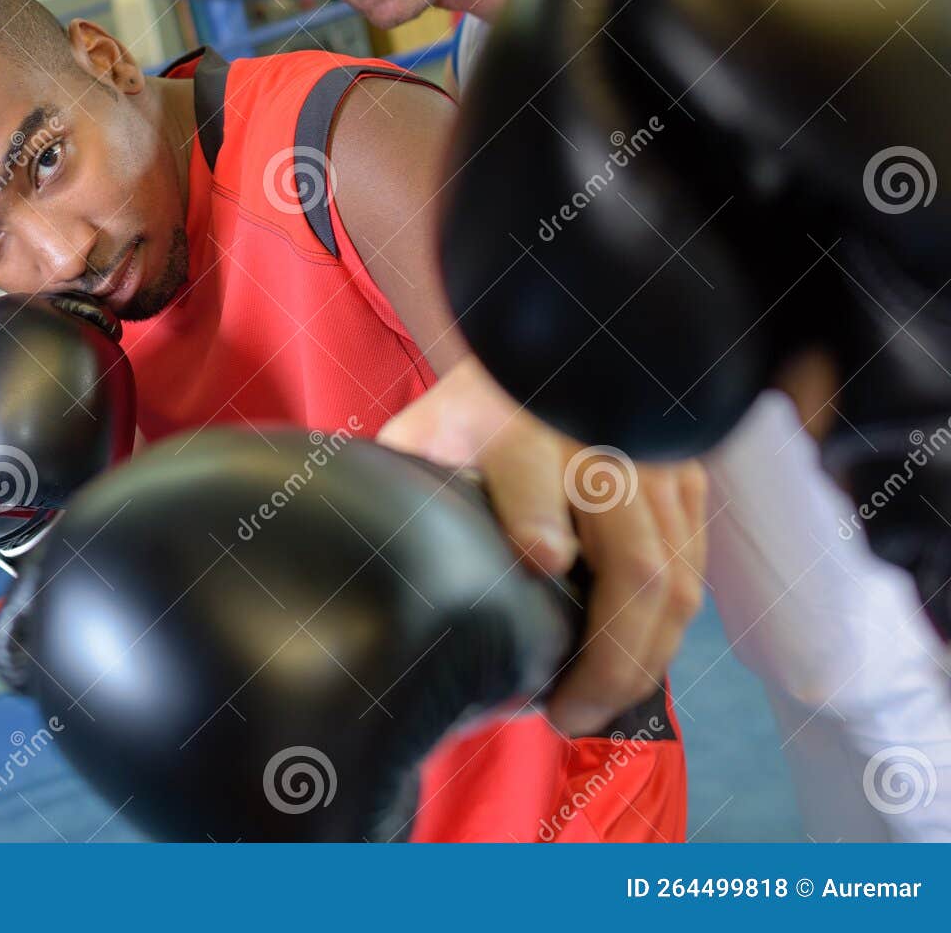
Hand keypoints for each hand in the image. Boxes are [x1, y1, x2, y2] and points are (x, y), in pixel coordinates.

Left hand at [376, 357, 709, 735]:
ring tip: (593, 707)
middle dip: (608, 656)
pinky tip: (627, 671)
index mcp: (519, 424)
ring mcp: (656, 466)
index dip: (537, 516)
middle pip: (631, 561)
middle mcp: (599, 445)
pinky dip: (664, 635)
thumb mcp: (427, 436)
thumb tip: (376, 572)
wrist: (553, 354)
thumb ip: (411, 489)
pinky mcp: (689, 485)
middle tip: (564, 714)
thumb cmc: (474, 412)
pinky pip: (692, 574)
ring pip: (673, 582)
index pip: (532, 470)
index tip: (540, 560)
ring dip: (641, 660)